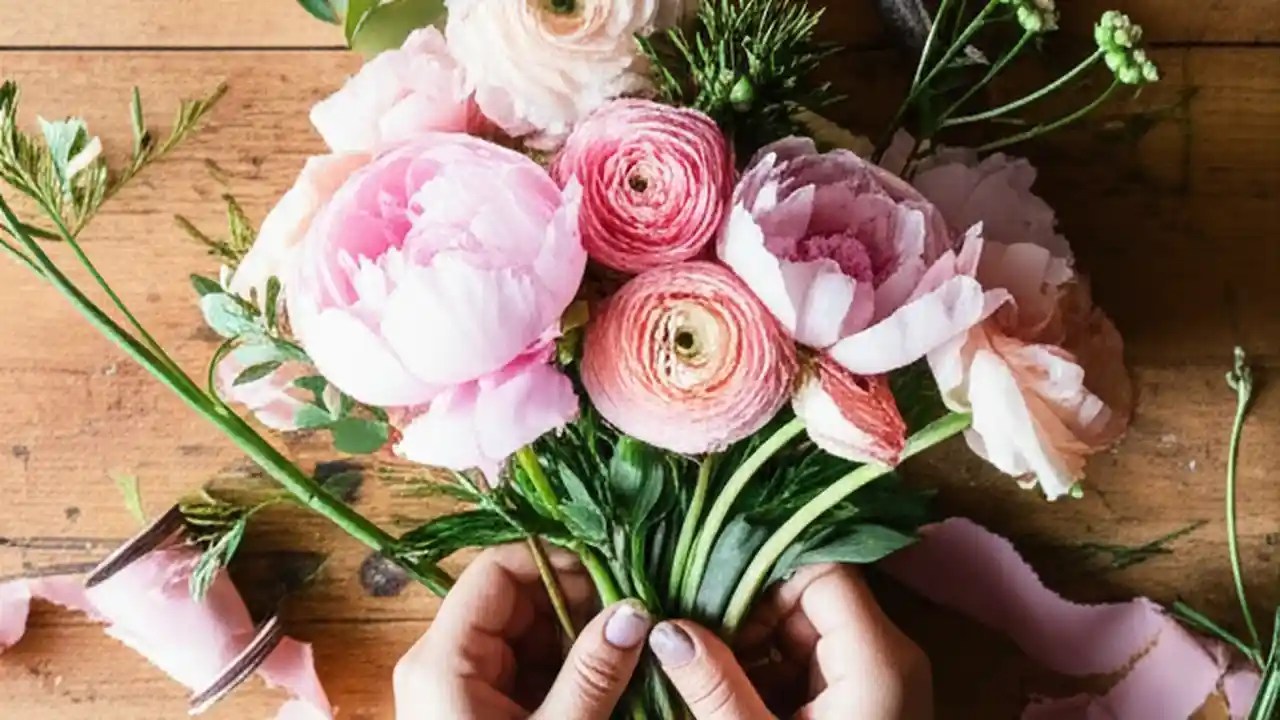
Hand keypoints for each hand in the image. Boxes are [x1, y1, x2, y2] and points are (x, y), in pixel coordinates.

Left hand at [394, 544, 652, 719]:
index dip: (555, 559)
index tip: (616, 569)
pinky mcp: (481, 710)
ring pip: (526, 634)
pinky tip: (614, 671)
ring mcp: (462, 686)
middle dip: (577, 597)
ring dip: (580, 632)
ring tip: (635, 638)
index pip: (496, 572)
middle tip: (638, 605)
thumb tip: (636, 610)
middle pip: (513, 599)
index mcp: (443, 658)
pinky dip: (570, 664)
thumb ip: (594, 673)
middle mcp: (445, 661)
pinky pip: (527, 668)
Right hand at [649, 564, 930, 719]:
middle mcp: (888, 657)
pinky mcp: (864, 702)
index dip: (760, 575)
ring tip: (703, 673)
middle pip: (809, 598)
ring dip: (750, 648)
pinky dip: (767, 674)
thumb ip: (712, 684)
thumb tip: (663, 626)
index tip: (707, 606)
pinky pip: (810, 665)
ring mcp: (879, 680)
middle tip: (692, 641)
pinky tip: (730, 699)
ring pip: (803, 631)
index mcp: (878, 658)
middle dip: (745, 616)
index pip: (820, 569)